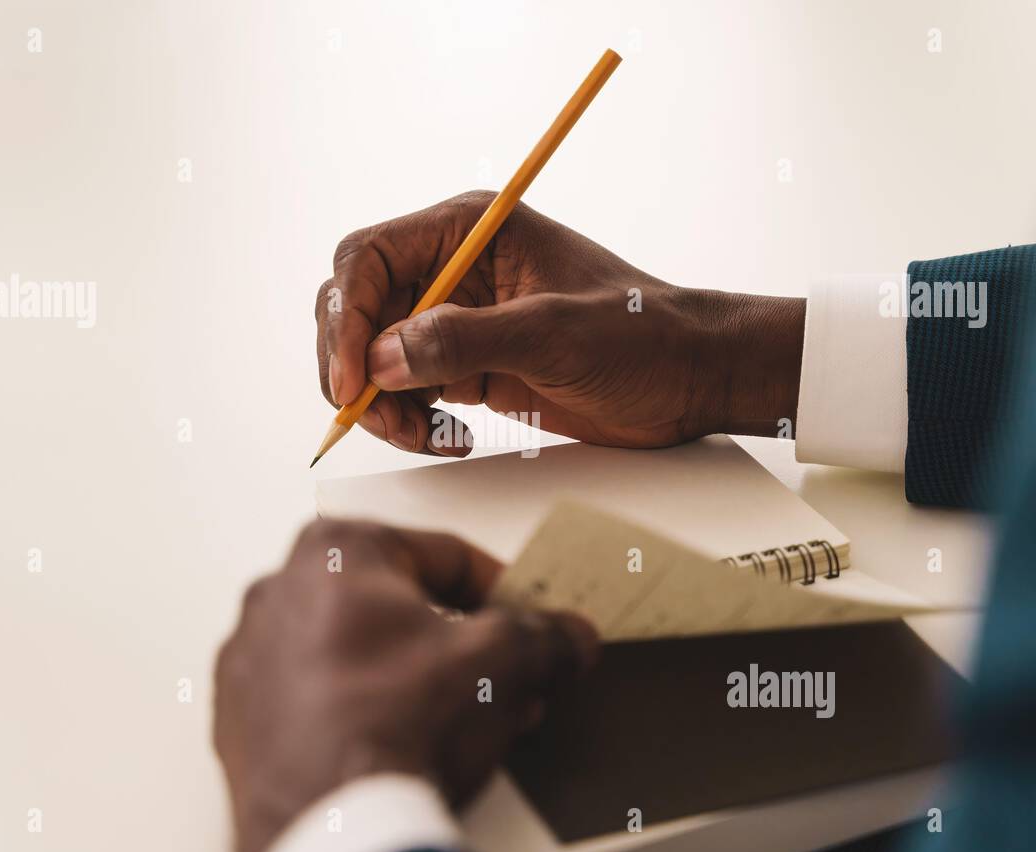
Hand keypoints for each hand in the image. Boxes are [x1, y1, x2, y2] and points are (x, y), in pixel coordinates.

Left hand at [213, 518, 598, 851]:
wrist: (332, 828)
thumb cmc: (391, 729)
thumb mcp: (504, 663)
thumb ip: (546, 636)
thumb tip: (567, 638)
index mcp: (334, 551)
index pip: (445, 554)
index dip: (502, 588)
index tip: (525, 615)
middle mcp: (278, 592)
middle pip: (399, 605)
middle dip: (458, 641)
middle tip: (500, 674)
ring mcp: (251, 659)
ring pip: (358, 653)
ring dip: (414, 678)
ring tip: (463, 719)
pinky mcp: (241, 720)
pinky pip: (320, 700)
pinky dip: (363, 714)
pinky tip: (405, 745)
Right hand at [315, 191, 804, 453]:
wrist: (689, 379)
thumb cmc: (641, 336)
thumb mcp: (555, 334)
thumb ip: (466, 341)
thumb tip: (383, 358)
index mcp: (469, 231)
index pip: (368, 259)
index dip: (346, 319)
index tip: (353, 380)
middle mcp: (452, 269)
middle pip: (357, 309)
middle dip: (354, 367)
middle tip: (380, 419)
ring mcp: (456, 319)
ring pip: (374, 356)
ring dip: (381, 403)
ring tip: (424, 436)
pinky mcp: (466, 364)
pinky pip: (405, 390)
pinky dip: (407, 419)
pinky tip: (445, 437)